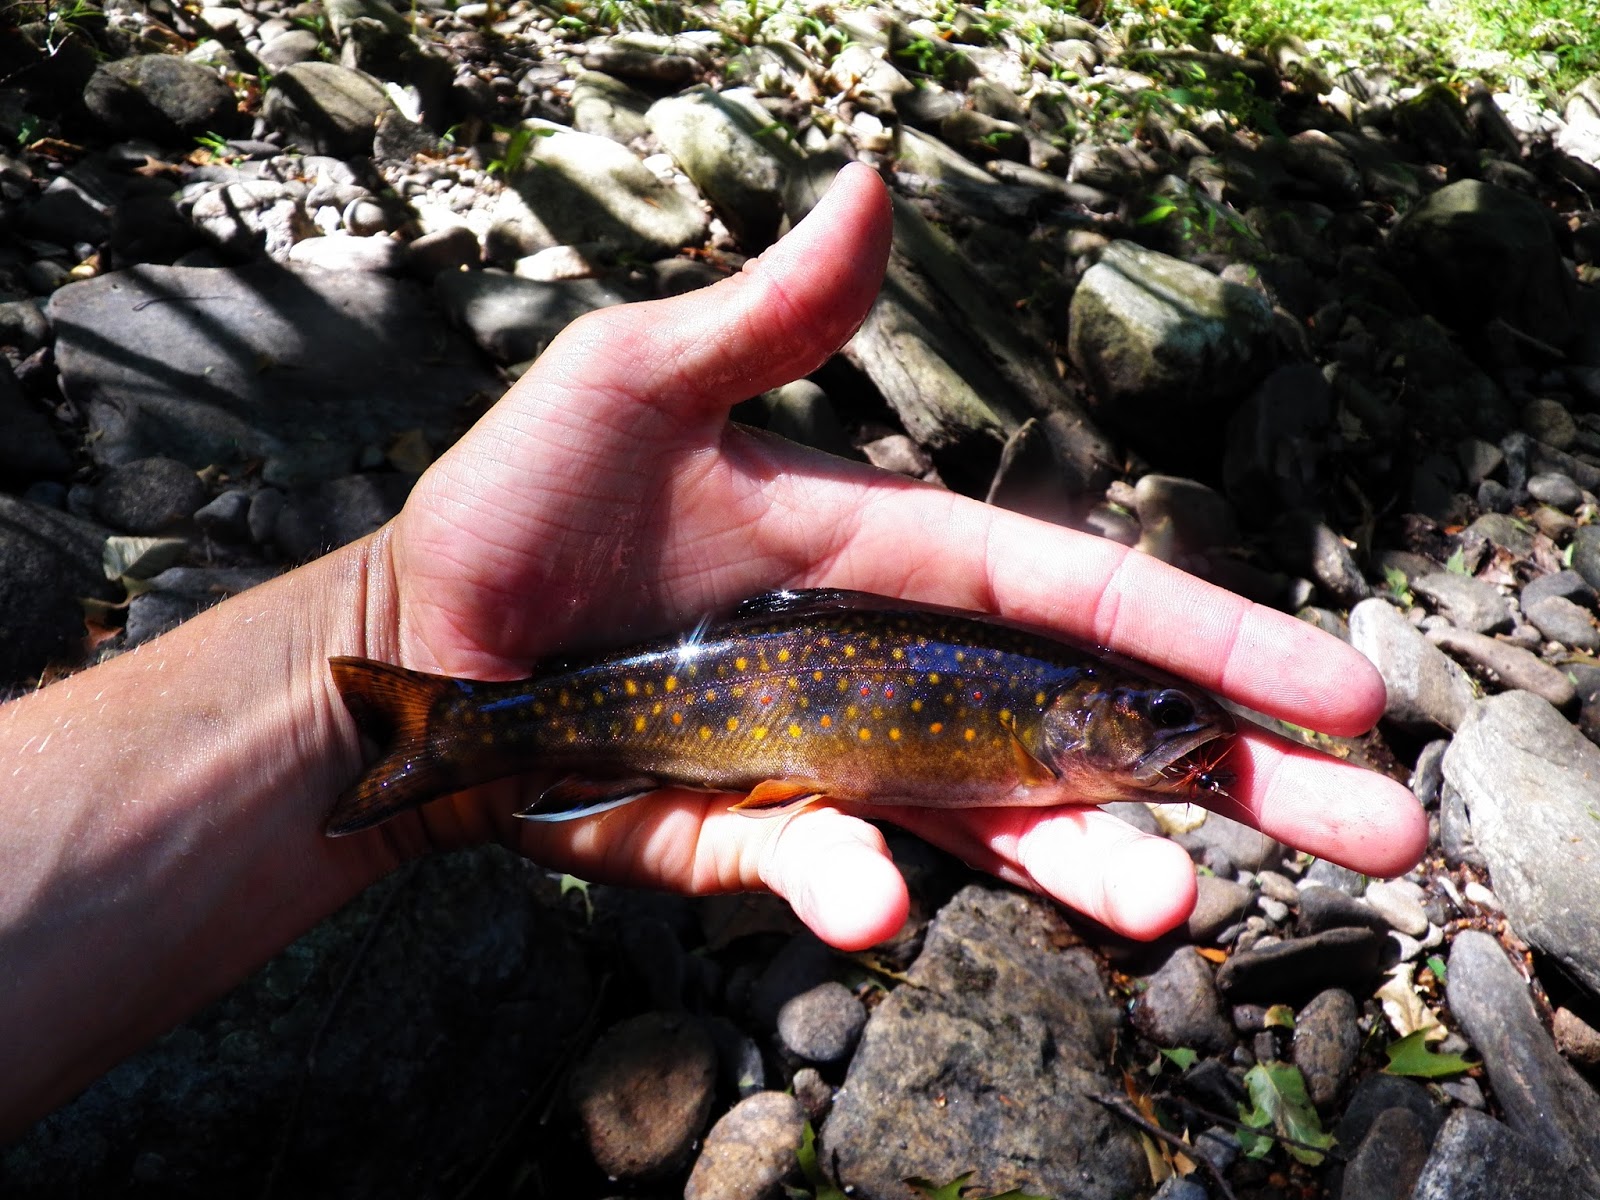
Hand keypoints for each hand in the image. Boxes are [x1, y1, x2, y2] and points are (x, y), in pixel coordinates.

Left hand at [351, 164, 1427, 947]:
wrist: (417, 648)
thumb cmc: (519, 502)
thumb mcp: (635, 379)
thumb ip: (764, 313)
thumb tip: (872, 185)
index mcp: (897, 564)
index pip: (1084, 600)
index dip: (1211, 638)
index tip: (1342, 689)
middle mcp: (893, 679)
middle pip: (1088, 732)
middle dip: (1231, 782)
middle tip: (1372, 834)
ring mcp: (828, 772)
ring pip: (991, 830)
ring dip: (1085, 868)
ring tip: (1170, 911)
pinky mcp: (746, 843)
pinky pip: (824, 872)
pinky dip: (850, 887)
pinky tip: (867, 897)